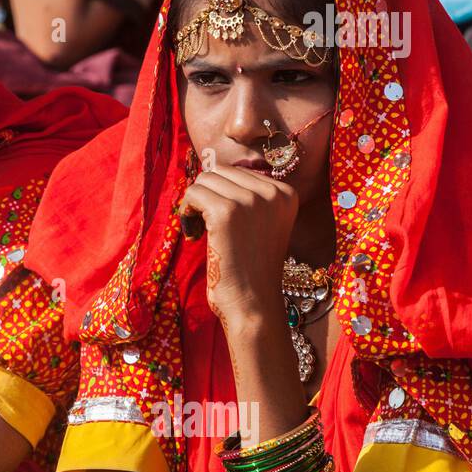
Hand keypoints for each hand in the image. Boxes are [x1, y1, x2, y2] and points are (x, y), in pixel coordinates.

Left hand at [178, 164, 297, 322]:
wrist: (252, 303)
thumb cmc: (249, 268)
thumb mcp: (259, 224)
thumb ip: (246, 196)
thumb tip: (210, 167)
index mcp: (285, 193)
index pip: (236, 172)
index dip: (220, 195)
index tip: (221, 224)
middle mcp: (272, 192)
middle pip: (219, 172)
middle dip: (206, 196)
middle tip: (206, 227)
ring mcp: (250, 200)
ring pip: (204, 180)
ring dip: (195, 204)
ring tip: (200, 231)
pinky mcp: (226, 212)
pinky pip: (193, 193)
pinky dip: (186, 212)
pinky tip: (194, 235)